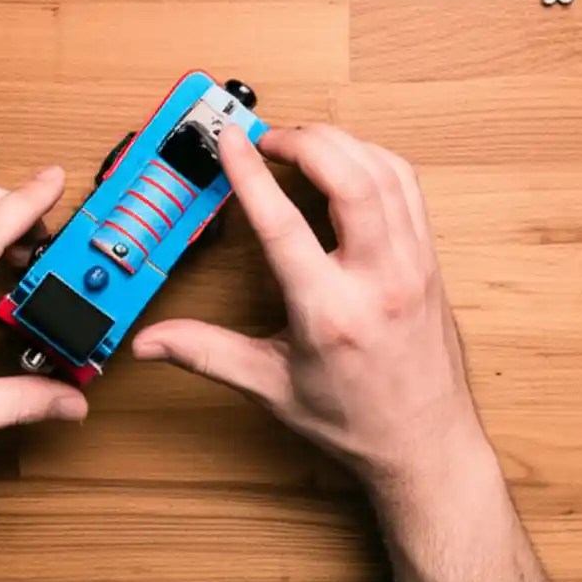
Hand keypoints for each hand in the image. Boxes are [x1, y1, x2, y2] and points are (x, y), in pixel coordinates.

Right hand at [134, 124, 479, 478]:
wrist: (425, 444)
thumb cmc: (355, 420)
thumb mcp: (270, 388)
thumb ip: (206, 354)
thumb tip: (152, 343)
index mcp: (330, 313)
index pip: (283, 224)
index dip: (251, 175)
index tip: (230, 143)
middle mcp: (378, 280)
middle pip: (350, 178)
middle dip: (305, 141)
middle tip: (267, 137)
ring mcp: (412, 265)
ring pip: (384, 173)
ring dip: (341, 144)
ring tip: (301, 142)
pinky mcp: (429, 261)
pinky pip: (407, 188)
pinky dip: (374, 160)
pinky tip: (348, 162)